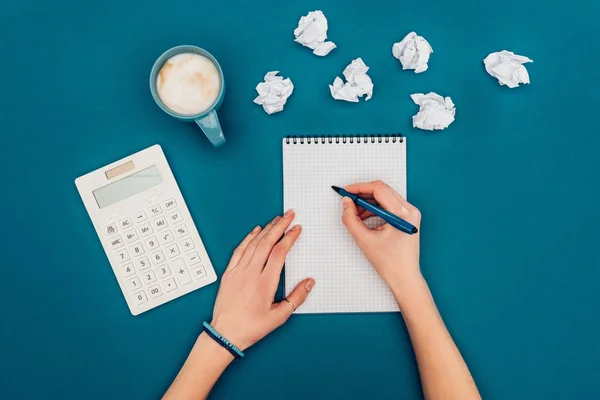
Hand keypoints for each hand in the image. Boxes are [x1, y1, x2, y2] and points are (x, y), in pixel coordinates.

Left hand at [210, 210, 314, 350]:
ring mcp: (237, 271)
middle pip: (266, 242)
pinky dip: (248, 238)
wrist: (224, 335)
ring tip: (276, 220)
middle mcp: (250, 274)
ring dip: (266, 229)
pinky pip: (239, 250)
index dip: (289, 238)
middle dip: (279, 226)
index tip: (297, 229)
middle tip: (289, 215)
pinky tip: (255, 231)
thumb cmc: (251, 328)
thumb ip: (296, 297)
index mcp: (264, 284)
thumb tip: (309, 282)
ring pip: (253, 244)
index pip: (279, 253)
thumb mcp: (279, 317)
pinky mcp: (229, 273)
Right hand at [341, 180, 421, 298]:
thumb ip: (351, 219)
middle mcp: (410, 210)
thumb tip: (346, 203)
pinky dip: (376, 207)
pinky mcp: (408, 218)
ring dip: (368, 201)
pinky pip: (389, 205)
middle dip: (363, 194)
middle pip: (383, 190)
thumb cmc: (390, 263)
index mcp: (402, 214)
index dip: (359, 188)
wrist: (404, 277)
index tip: (346, 192)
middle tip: (348, 201)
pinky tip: (365, 216)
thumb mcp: (364, 239)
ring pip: (385, 197)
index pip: (378, 189)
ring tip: (356, 213)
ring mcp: (411, 214)